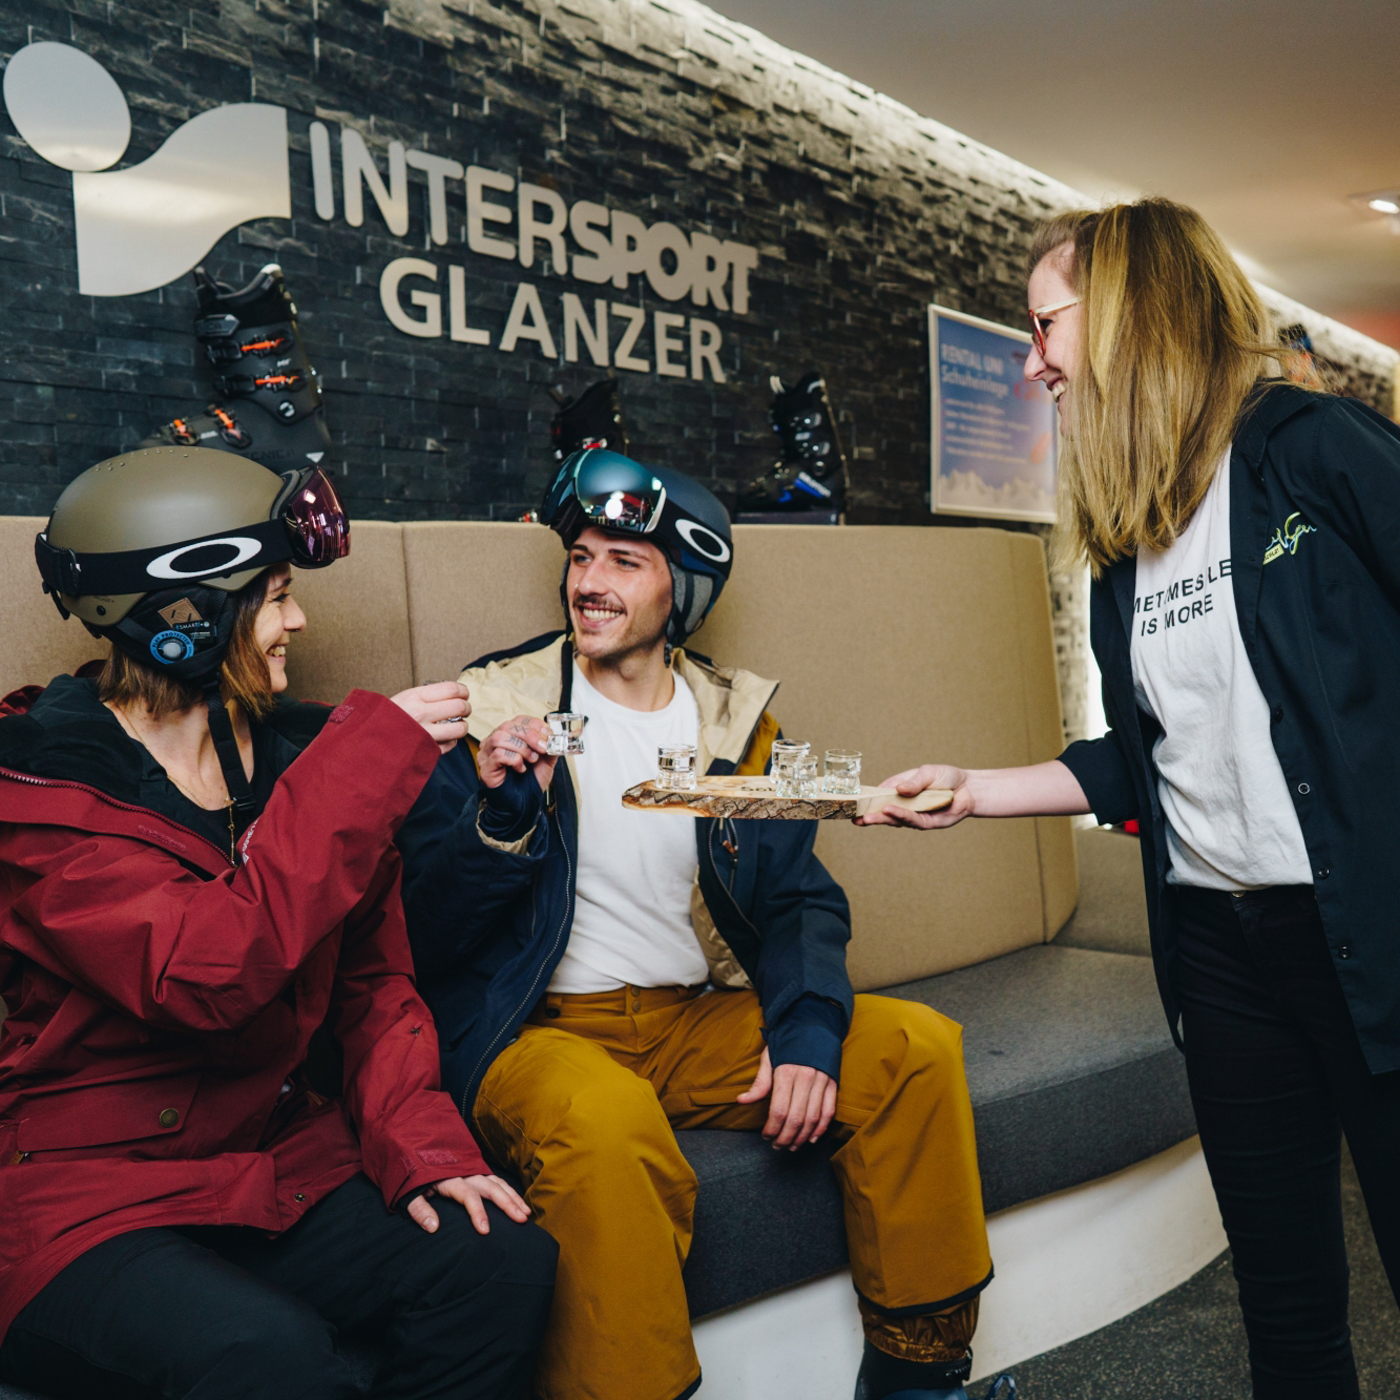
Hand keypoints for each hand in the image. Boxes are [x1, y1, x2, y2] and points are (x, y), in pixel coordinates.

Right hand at [391, 681, 471, 753]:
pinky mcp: (427, 751)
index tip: (463, 694)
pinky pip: (451, 745)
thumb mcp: (402, 699)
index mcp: (414, 697)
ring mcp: (425, 734)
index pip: (451, 689)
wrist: (366, 743)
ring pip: (460, 728)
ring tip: (456, 725)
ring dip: (462, 726)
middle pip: (459, 707)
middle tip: (464, 710)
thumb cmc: (385, 719)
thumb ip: (426, 696)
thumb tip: (453, 694)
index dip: (463, 691)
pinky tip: (444, 738)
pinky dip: (451, 741)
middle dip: (466, 708)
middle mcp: (421, 714)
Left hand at [406, 1174, 530, 1234]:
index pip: (468, 1196)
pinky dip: (509, 1190)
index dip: (478, 1212)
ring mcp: (473, 1170)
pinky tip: (517, 1200)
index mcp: (450, 1178)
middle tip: (521, 1219)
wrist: (412, 1145)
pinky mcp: (476, 1170)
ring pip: (498, 1182)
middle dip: (508, 1203)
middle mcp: (466, 1172)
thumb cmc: (411, 1173)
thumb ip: (419, 1209)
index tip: (485, 1231)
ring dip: (513, 1197)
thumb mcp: (408, 1192)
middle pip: (491, 1187)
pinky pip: (496, 1179)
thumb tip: (433, 1227)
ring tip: (526, 1213)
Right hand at [478, 715, 556, 791]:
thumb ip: (550, 747)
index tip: (548, 736)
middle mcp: (497, 742)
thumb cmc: (529, 784)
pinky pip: (498, 754)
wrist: (523, 805)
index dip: (535, 725)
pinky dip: (514, 760)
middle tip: (542, 748)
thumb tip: (555, 736)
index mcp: (511, 737)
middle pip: (509, 725)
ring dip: (521, 747)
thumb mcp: (546, 761)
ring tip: (531, 760)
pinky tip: (521, 768)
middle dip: (531, 736)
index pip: (520, 720)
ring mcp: (488, 753)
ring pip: (500, 737)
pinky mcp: (486, 767)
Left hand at [737, 1048, 837, 1149]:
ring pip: (813, 1118)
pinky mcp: (833, 1084)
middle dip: (785, 1137)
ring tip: (792, 1146)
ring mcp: (822, 1081)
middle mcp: (806, 1078)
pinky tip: (811, 1138)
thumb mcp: (769, 1057)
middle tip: (777, 1146)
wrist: (812, 1023)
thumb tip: (742, 1100)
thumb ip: (759, 1082)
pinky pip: (829, 1111)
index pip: (779, 1110)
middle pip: (796, 1118)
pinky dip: (821, 1128)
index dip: (772, 1128)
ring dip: (802, 1137)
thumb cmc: (787, 1042)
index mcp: (786, 1072)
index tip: (765, 1136)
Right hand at [856, 763, 973, 829]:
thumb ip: (913, 781)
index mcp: (900, 790)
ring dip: (881, 818)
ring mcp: (914, 815)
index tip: (851, 803)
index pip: (879, 795)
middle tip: (854, 818)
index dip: (866, 799)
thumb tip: (898, 789)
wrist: (969, 788)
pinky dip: (900, 816)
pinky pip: (911, 820)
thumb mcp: (927, 772)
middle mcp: (905, 804)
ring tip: (867, 817)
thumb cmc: (947, 777)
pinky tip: (889, 812)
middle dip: (869, 815)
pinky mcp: (926, 822)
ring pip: (894, 819)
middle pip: (883, 811)